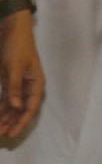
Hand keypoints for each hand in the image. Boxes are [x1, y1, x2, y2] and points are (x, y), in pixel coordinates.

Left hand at [0, 9, 41, 137]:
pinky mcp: (9, 80)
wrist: (12, 29)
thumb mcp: (14, 67)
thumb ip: (14, 87)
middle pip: (22, 109)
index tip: (12, 133)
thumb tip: (15, 107)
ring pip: (12, 105)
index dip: (22, 122)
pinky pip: (5, 97)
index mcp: (36, 84)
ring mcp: (19, 84)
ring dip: (5, 116)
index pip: (30, 108)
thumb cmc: (17, 47)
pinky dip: (1, 107)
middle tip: (1, 134)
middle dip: (12, 122)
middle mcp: (29, 87)